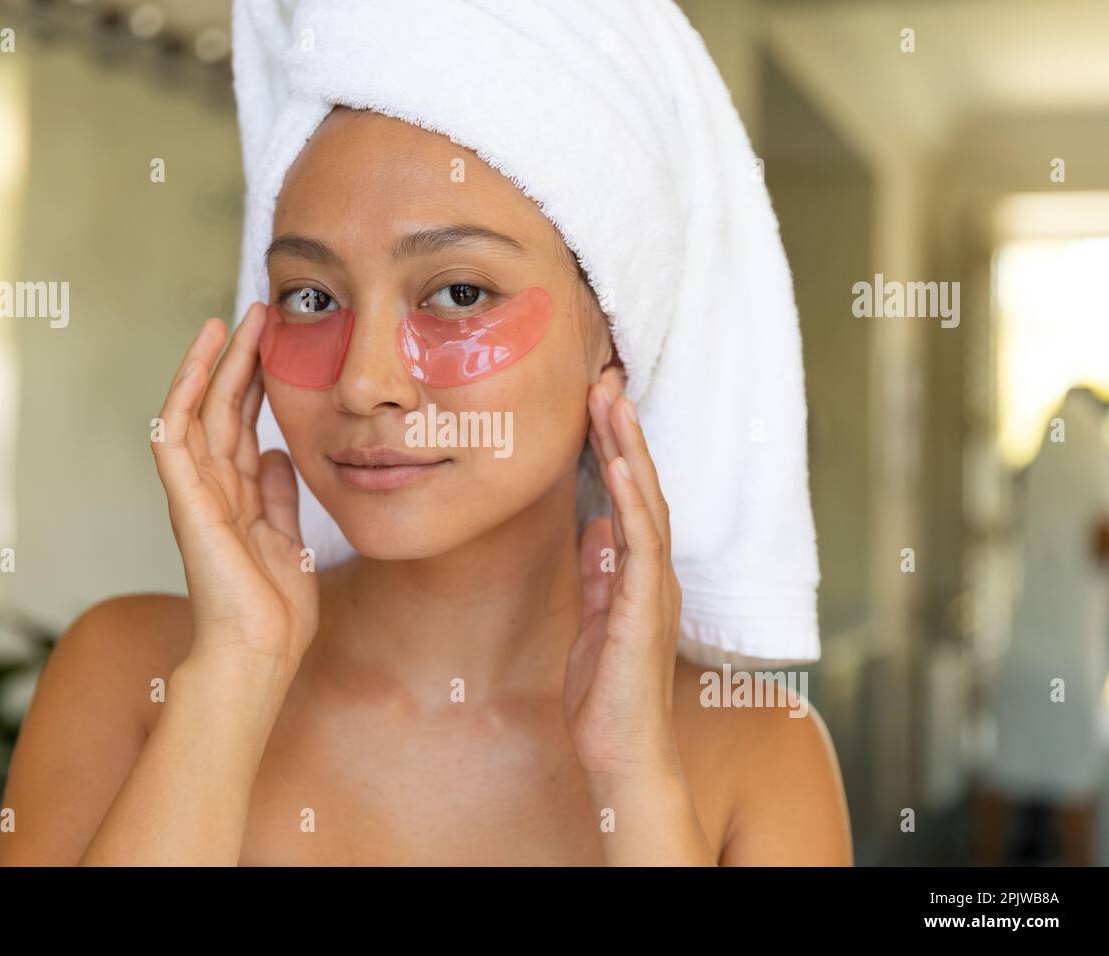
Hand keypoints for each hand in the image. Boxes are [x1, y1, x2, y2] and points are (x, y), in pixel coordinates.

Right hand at [151, 304, 316, 673]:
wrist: (261, 653)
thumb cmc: (276, 608)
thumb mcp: (288, 538)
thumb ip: (278, 495)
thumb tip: (281, 453)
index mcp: (239, 496)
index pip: (243, 423)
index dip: (256, 381)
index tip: (275, 339)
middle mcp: (214, 488)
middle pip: (221, 407)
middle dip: (239, 358)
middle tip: (259, 310)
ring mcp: (196, 493)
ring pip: (197, 413)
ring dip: (212, 365)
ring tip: (230, 321)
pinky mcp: (187, 503)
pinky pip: (173, 440)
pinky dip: (181, 399)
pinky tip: (196, 363)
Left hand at [564, 369, 682, 788]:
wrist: (623, 755)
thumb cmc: (608, 696)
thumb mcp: (594, 622)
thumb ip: (599, 576)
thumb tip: (594, 530)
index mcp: (640, 575)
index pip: (629, 498)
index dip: (614, 450)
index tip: (598, 404)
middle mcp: (654, 574)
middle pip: (641, 487)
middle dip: (622, 432)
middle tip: (606, 378)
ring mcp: (654, 589)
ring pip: (645, 502)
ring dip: (627, 449)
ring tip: (612, 401)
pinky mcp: (644, 609)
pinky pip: (640, 544)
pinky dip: (630, 500)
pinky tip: (615, 466)